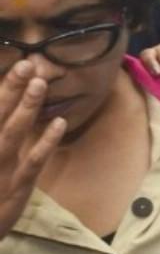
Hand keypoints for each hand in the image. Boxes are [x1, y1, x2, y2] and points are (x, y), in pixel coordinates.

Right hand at [0, 61, 66, 239]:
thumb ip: (2, 129)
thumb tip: (9, 110)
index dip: (3, 88)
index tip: (18, 65)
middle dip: (11, 89)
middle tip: (28, 65)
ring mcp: (0, 171)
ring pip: (13, 134)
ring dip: (27, 108)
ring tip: (40, 83)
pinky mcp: (16, 188)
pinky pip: (33, 162)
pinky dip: (46, 142)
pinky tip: (60, 123)